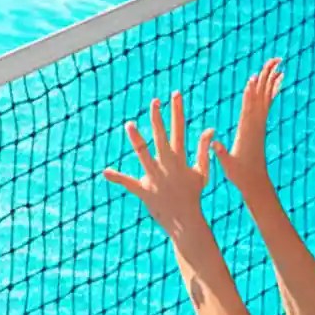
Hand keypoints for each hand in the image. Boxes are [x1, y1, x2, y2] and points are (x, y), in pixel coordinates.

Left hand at [104, 92, 214, 231]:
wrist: (186, 219)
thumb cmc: (193, 194)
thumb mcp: (202, 171)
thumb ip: (203, 150)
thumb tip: (209, 130)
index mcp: (180, 159)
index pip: (179, 130)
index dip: (177, 111)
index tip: (175, 95)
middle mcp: (168, 165)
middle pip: (162, 137)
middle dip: (159, 118)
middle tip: (155, 101)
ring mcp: (155, 176)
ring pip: (144, 154)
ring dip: (137, 139)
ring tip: (129, 124)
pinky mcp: (144, 190)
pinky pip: (128, 183)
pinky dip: (117, 177)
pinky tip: (105, 171)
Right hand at [214, 57, 282, 197]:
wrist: (255, 181)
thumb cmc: (239, 174)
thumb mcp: (227, 165)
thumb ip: (220, 153)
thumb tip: (214, 144)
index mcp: (246, 132)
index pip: (249, 110)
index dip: (250, 95)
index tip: (252, 79)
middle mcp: (256, 124)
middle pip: (261, 97)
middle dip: (266, 79)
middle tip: (273, 60)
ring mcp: (259, 124)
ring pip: (266, 97)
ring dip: (271, 79)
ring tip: (277, 62)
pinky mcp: (260, 126)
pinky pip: (267, 103)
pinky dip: (272, 90)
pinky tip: (277, 80)